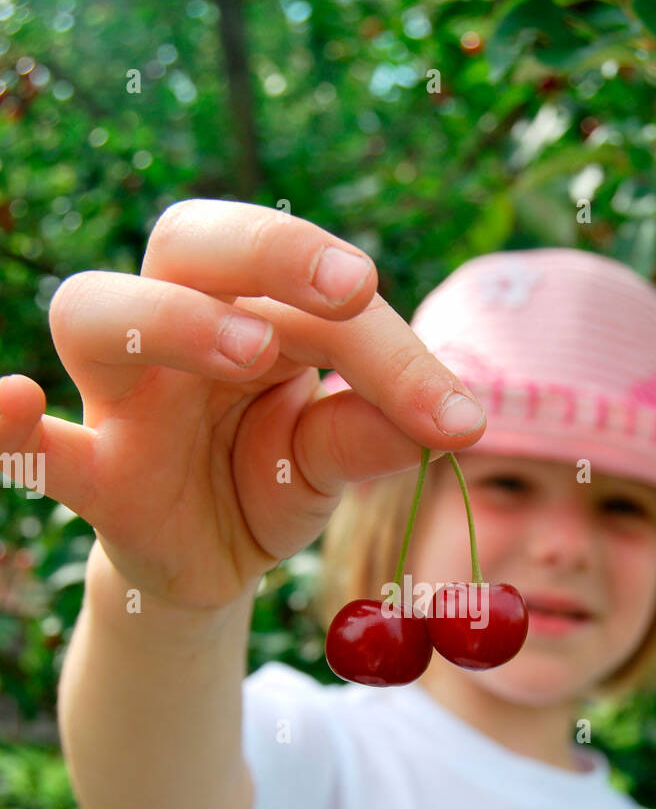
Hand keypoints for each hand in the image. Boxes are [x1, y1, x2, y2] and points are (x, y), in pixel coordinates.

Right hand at [0, 199, 486, 610]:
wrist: (212, 565)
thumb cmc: (270, 481)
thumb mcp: (331, 462)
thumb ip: (372, 435)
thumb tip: (456, 423)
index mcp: (254, 311)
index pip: (318, 301)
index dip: (392, 349)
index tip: (459, 415)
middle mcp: (178, 331)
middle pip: (190, 243)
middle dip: (270, 250)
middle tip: (351, 289)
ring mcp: (123, 399)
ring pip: (97, 311)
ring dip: (173, 319)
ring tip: (253, 351)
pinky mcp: (93, 475)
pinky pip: (34, 447)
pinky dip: (9, 426)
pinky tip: (15, 404)